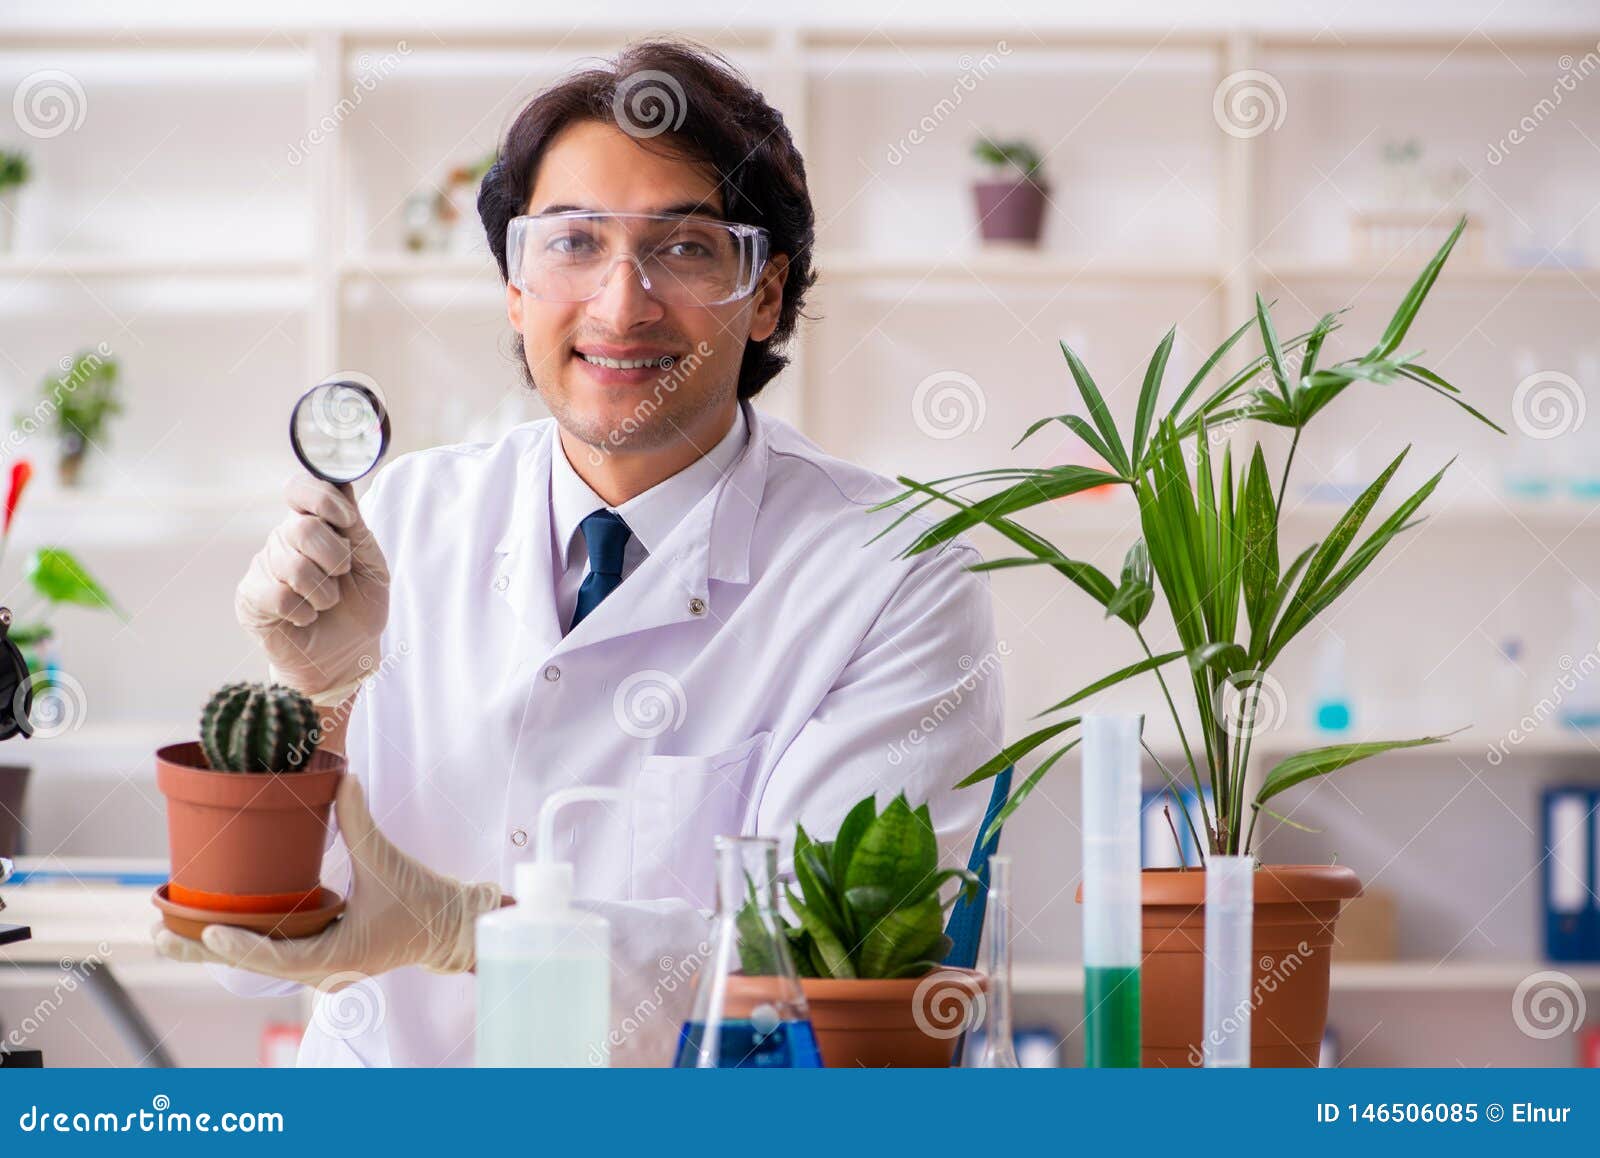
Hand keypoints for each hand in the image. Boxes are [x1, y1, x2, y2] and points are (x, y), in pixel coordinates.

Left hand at [153, 776, 501, 986]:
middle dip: (202, 949)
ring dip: (213, 946)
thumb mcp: (390, 863)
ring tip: (167, 929)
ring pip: (256, 961)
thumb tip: (344, 778)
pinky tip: (210, 925)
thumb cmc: (423, 900)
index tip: (208, 932)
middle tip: (157, 934)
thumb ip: (362, 822)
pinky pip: (271, 952)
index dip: (241, 947)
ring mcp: (319, 967)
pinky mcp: (320, 955)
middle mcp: (322, 970)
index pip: (278, 959)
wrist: (448, 926)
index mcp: (338, 956)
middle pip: (252, 965)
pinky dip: (240, 940)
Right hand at [236, 474, 389, 699]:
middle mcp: (284, 538)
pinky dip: (304, 612)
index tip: (346, 520)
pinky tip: (306, 618)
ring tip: (326, 603)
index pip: (300, 488)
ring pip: (293, 566)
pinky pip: (279, 596)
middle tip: (342, 577)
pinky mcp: (250, 596)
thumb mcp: (372, 566)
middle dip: (335, 557)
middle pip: (301, 527)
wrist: (347, 654)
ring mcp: (264, 566)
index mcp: (314, 523)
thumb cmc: (359, 606)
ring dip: (324, 593)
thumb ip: (357, 529)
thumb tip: (343, 483)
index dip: (322, 498)